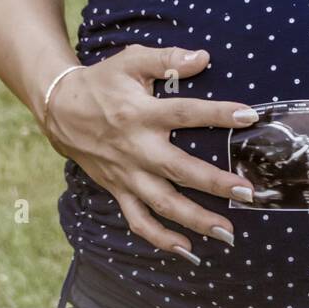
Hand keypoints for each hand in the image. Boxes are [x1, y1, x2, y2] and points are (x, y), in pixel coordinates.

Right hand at [40, 45, 260, 261]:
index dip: (218, 114)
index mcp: (142, 113)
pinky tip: (187, 250)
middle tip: (247, 193)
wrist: (59, 109)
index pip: (186, 113)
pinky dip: (161, 238)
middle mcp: (136, 148)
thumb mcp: (131, 61)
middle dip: (214, 183)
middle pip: (179, 169)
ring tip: (227, 232)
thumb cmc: (102, 82)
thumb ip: (167, 59)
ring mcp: (127, 174)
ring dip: (195, 219)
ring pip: (162, 203)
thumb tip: (202, 57)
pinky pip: (139, 220)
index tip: (249, 117)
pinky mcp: (118, 189)